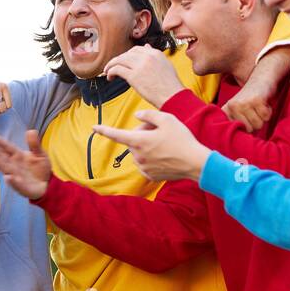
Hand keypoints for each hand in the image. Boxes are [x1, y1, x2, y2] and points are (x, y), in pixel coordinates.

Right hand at [0, 130, 50, 199]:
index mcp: (18, 156)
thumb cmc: (40, 168)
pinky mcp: (22, 188)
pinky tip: (7, 177)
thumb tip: (31, 131)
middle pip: (2, 158)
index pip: (8, 148)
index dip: (1, 143)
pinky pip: (17, 184)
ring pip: (5, 169)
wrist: (47, 184)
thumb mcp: (40, 154)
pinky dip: (12, 181)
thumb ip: (34, 144)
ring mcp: (16, 177)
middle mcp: (14, 166)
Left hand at [93, 109, 209, 182]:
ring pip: (139, 152)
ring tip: (165, 144)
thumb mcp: (167, 119)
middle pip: (133, 140)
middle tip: (160, 131)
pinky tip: (166, 156)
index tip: (94, 128)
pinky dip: (152, 158)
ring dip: (147, 147)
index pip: (116, 134)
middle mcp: (137, 156)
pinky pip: (146, 163)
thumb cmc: (182, 139)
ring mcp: (143, 167)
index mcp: (139, 141)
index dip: (104, 130)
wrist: (195, 163)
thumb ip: (148, 114)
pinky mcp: (150, 175)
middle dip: (142, 134)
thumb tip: (137, 116)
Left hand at [103, 44, 184, 106]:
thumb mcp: (166, 65)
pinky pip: (117, 69)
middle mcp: (147, 57)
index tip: (124, 61)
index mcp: (156, 53)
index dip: (128, 55)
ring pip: (119, 60)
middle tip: (113, 67)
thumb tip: (146, 47)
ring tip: (107, 71)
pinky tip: (110, 77)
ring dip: (111, 65)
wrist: (173, 97)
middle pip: (126, 54)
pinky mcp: (134, 76)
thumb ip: (155, 56)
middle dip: (118, 60)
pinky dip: (110, 72)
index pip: (137, 49)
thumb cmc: (171, 86)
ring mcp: (140, 66)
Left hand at [225, 43, 289, 129]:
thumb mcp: (239, 110)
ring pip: (259, 124)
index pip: (237, 132)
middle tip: (255, 110)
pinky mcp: (256, 100)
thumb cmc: (252, 98)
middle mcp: (233, 107)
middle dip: (256, 122)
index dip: (247, 128)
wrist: (262, 77)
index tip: (248, 121)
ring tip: (259, 106)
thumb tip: (239, 143)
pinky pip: (267, 116)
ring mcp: (244, 103)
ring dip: (263, 117)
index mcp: (226, 111)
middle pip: (250, 129)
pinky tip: (264, 102)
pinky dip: (269, 111)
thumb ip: (236, 124)